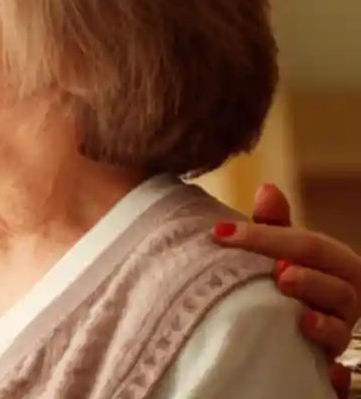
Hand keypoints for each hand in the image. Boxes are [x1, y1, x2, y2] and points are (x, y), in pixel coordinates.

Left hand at [212, 182, 360, 397]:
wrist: (283, 319)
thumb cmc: (282, 273)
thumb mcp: (278, 248)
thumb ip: (273, 224)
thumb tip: (267, 189)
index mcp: (336, 265)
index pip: (311, 246)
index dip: (268, 237)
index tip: (221, 233)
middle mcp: (344, 300)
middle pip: (337, 288)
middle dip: (311, 279)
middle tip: (279, 272)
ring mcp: (337, 333)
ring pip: (341, 329)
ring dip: (322, 322)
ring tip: (297, 315)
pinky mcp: (323, 362)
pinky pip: (335, 374)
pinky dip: (331, 375)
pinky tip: (318, 365)